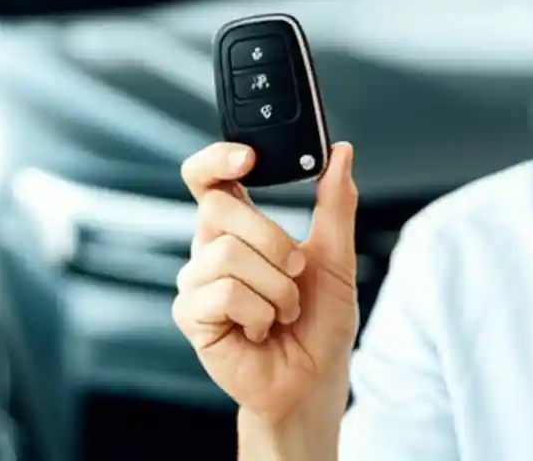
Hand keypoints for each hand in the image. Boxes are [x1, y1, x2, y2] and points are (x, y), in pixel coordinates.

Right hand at [174, 141, 358, 423]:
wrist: (313, 380)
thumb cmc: (319, 322)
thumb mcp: (338, 257)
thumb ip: (335, 204)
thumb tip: (341, 152)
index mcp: (238, 227)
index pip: (207, 178)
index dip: (217, 159)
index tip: (248, 157)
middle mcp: (210, 248)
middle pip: (219, 207)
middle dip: (273, 239)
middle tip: (295, 271)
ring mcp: (197, 282)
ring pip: (227, 253)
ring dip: (275, 287)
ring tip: (282, 310)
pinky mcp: (191, 315)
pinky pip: (223, 294)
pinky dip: (259, 313)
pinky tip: (262, 329)